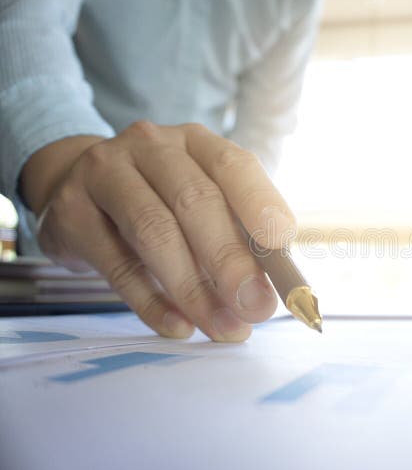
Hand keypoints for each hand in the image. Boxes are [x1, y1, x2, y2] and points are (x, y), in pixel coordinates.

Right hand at [20, 121, 294, 340]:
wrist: (74, 185)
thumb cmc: (159, 198)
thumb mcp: (200, 201)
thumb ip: (237, 236)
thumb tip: (268, 291)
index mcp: (195, 142)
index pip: (233, 165)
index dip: (260, 204)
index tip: (281, 247)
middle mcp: (150, 147)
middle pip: (195, 202)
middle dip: (231, 260)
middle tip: (257, 307)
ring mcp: (104, 175)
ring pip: (154, 232)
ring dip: (194, 289)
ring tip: (224, 327)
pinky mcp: (71, 214)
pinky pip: (117, 266)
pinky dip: (152, 302)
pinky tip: (179, 327)